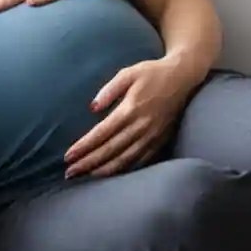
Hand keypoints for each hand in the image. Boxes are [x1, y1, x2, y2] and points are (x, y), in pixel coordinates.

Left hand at [64, 56, 203, 178]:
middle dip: (88, 163)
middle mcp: (140, 126)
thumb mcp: (128, 73)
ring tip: (86, 177)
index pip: (101, 133)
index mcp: (130, 109)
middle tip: (70, 173)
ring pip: (125, 159)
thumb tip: (92, 108)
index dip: (84, 147)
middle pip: (110, 150)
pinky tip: (111, 174)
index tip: (68, 157)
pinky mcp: (160, 141)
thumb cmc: (152, 73)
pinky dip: (125, 169)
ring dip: (104, 170)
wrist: (183, 77)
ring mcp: (152, 136)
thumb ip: (109, 90)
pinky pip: (141, 161)